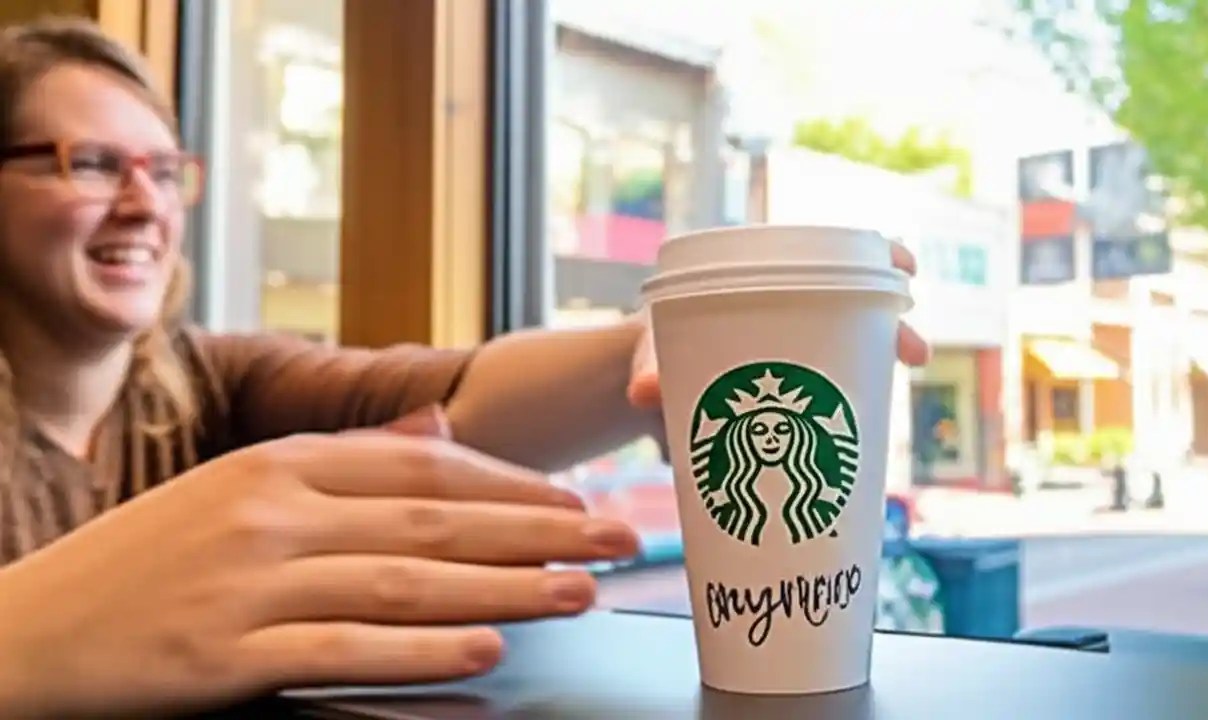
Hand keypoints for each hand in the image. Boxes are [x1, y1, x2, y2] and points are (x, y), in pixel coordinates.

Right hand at [0, 431, 638, 718]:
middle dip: (537, 528)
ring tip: (578, 591)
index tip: (574, 498)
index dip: (509, 482)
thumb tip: (434, 430)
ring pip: (405, 579)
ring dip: (504, 586)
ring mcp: (251, 582)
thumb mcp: (240, 487)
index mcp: (281, 463)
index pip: (421, 465)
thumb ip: (345, 459)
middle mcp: (274, 512)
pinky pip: (344, 648)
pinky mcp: (228, 653)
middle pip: (433, 517)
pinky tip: (486, 648)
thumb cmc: (148, 557)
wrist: (34, 628)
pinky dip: (421, 648)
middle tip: (615, 537)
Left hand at [626, 239, 929, 407]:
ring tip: (906, 373)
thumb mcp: (654, 353)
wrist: (653, 378)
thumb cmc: (657, 350)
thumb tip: (643, 391)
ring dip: (884, 355)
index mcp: (758, 276)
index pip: (828, 251)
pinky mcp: (798, 379)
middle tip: (913, 351)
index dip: (874, 252)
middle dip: (890, 321)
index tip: (903, 265)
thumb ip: (649, 369)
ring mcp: (797, 342)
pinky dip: (860, 394)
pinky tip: (875, 417)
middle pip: (855, 301)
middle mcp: (788, 304)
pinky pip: (839, 377)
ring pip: (854, 340)